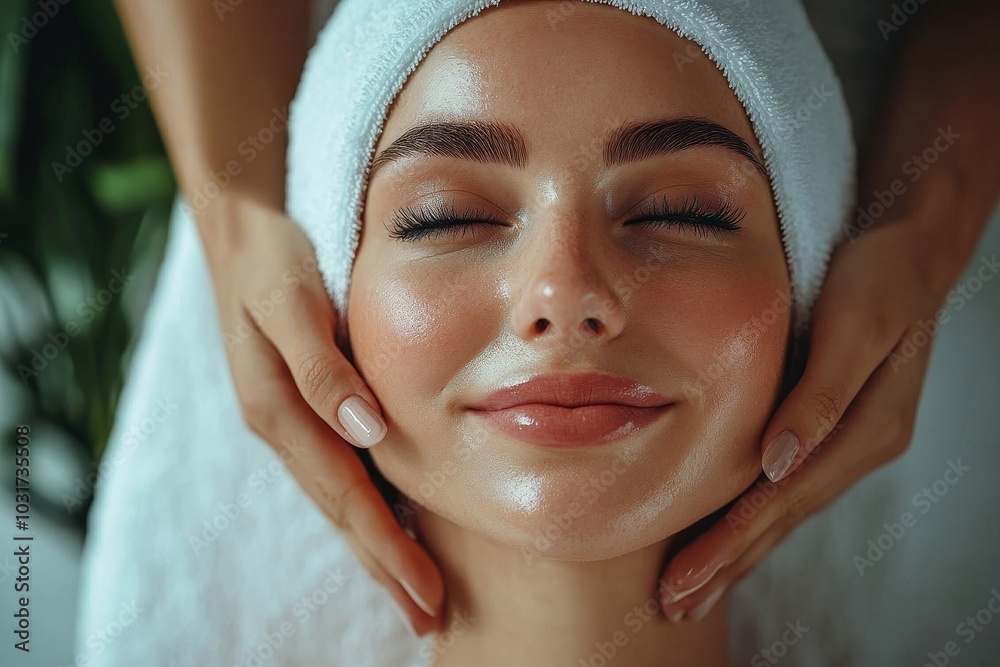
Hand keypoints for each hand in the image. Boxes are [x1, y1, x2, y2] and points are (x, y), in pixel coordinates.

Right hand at [194, 192, 443, 634]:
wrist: (240, 227)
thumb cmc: (271, 258)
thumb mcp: (290, 299)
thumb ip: (321, 365)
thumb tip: (364, 430)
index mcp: (281, 412)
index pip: (346, 497)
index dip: (385, 549)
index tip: (424, 595)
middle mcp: (286, 427)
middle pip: (343, 511)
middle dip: (385, 567)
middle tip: (428, 618)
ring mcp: (292, 420)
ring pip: (340, 497)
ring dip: (377, 545)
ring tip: (413, 588)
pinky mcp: (303, 404)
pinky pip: (337, 468)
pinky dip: (366, 504)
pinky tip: (390, 519)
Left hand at [657, 218, 949, 621]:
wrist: (911, 247)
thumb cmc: (879, 276)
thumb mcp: (854, 324)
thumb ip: (821, 395)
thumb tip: (777, 463)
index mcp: (865, 431)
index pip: (782, 503)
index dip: (731, 544)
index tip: (686, 581)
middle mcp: (857, 447)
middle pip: (781, 519)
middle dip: (727, 564)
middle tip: (676, 606)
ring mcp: (845, 441)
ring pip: (783, 509)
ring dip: (738, 550)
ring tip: (695, 588)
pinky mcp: (829, 426)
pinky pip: (784, 485)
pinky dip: (752, 514)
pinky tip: (729, 531)